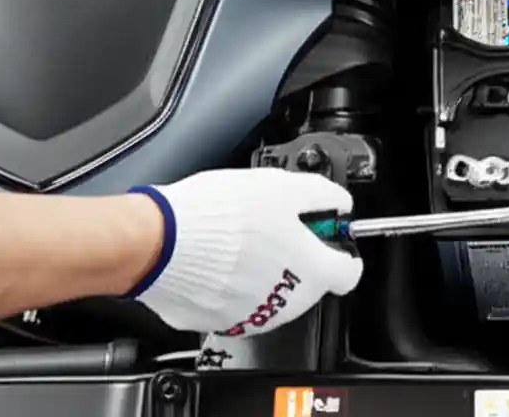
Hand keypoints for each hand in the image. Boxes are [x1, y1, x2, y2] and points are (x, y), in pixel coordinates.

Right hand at [125, 168, 360, 336]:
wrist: (159, 241)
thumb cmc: (218, 216)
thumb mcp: (282, 187)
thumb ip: (321, 196)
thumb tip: (339, 203)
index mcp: (311, 271)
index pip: (349, 273)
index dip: (340, 248)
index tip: (326, 235)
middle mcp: (286, 303)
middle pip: (308, 282)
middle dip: (296, 255)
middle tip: (272, 227)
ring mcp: (251, 317)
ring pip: (272, 295)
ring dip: (264, 271)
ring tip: (238, 241)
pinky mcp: (218, 322)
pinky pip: (235, 303)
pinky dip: (231, 286)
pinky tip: (216, 260)